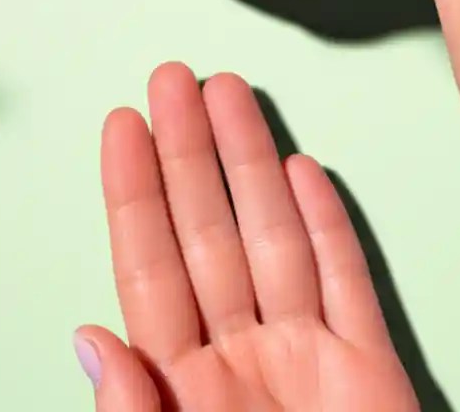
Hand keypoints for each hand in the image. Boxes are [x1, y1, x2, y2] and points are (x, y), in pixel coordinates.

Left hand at [75, 63, 417, 410]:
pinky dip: (328, 224)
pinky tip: (302, 172)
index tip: (123, 125)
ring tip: (231, 96)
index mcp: (183, 384)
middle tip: (175, 81)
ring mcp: (305, 355)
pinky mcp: (368, 364)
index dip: (135, 193)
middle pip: (210, 234)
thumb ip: (131, 411)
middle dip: (190, 152)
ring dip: (253, 164)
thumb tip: (91, 338)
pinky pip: (346, 280)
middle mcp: (240, 356)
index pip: (150, 268)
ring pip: (275, 239)